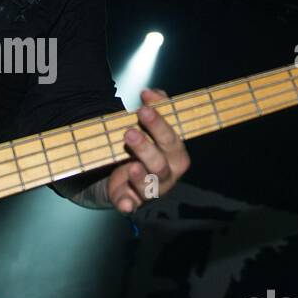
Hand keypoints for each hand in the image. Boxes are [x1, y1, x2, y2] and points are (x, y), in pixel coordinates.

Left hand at [107, 88, 190, 213]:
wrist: (122, 172)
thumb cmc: (142, 146)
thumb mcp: (147, 126)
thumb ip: (154, 107)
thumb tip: (151, 92)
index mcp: (175, 154)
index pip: (172, 138)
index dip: (160, 122)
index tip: (143, 105)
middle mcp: (167, 173)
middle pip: (160, 162)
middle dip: (146, 147)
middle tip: (129, 132)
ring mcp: (150, 190)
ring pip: (149, 184)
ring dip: (140, 175)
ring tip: (130, 164)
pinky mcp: (131, 201)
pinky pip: (130, 204)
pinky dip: (127, 204)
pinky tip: (125, 203)